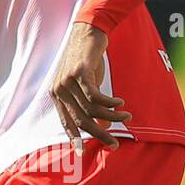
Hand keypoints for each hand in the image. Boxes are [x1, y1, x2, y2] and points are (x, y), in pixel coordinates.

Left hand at [49, 22, 130, 149]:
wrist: (87, 31)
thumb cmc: (87, 60)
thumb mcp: (87, 85)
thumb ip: (89, 105)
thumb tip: (102, 125)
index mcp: (57, 95)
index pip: (66, 122)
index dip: (75, 138)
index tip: (83, 153)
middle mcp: (59, 90)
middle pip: (80, 120)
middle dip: (99, 134)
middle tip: (114, 145)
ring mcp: (67, 81)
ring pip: (90, 109)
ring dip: (112, 116)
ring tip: (127, 117)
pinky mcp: (80, 72)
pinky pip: (96, 95)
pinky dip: (110, 102)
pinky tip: (120, 102)